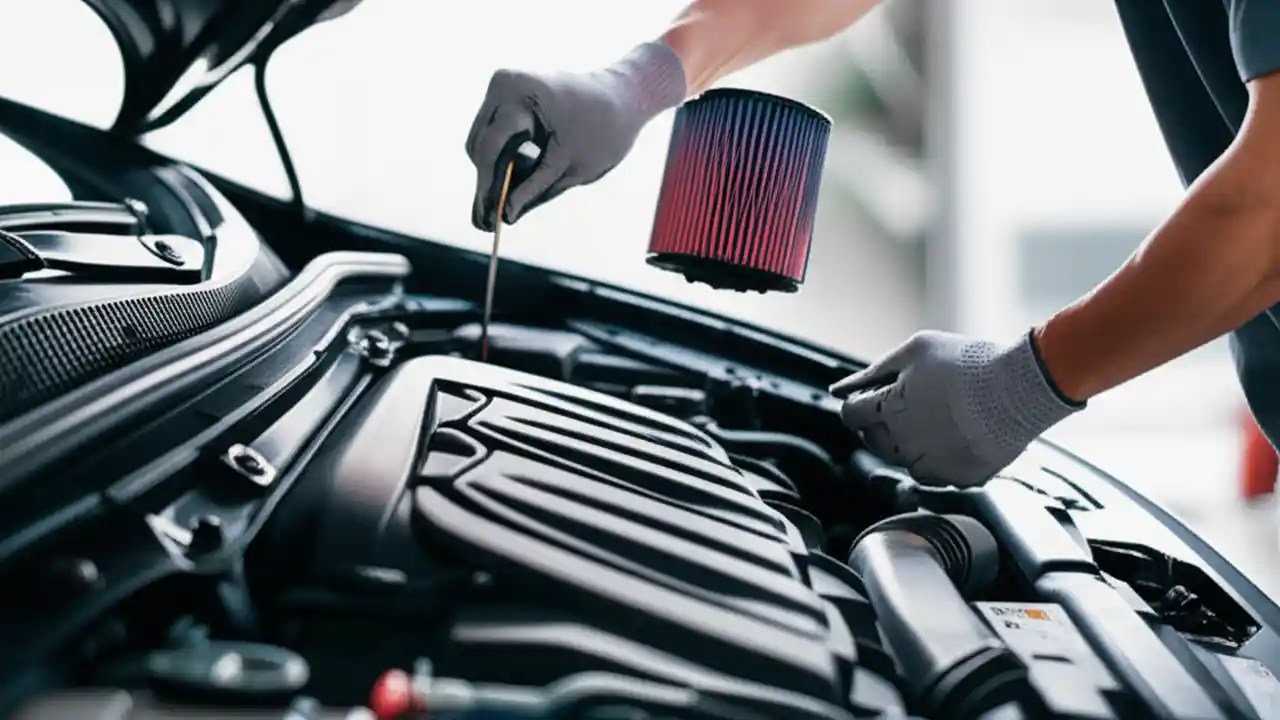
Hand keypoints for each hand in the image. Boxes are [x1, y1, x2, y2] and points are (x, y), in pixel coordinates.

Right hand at [466, 41, 685, 231]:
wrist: (624, 96)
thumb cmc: (606, 128)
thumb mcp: (572, 167)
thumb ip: (535, 189)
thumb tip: (505, 215)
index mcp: (521, 93)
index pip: (491, 147)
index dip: (487, 187)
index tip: (487, 220)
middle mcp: (504, 83)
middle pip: (480, 144)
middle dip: (488, 181)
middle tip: (493, 220)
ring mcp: (503, 85)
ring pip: (482, 140)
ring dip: (494, 170)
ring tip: (508, 201)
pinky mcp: (507, 95)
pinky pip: (493, 132)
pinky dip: (502, 156)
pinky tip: (516, 179)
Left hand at [830, 330, 1082, 486]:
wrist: (1022, 387)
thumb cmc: (970, 363)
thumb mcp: (916, 350)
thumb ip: (875, 371)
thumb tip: (841, 388)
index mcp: (888, 409)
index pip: (851, 415)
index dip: (859, 403)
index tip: (873, 397)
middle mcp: (904, 443)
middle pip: (873, 440)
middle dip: (881, 422)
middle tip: (909, 403)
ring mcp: (931, 465)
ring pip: (903, 460)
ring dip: (909, 441)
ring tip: (938, 416)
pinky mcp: (957, 479)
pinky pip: (935, 474)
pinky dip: (938, 458)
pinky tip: (955, 435)